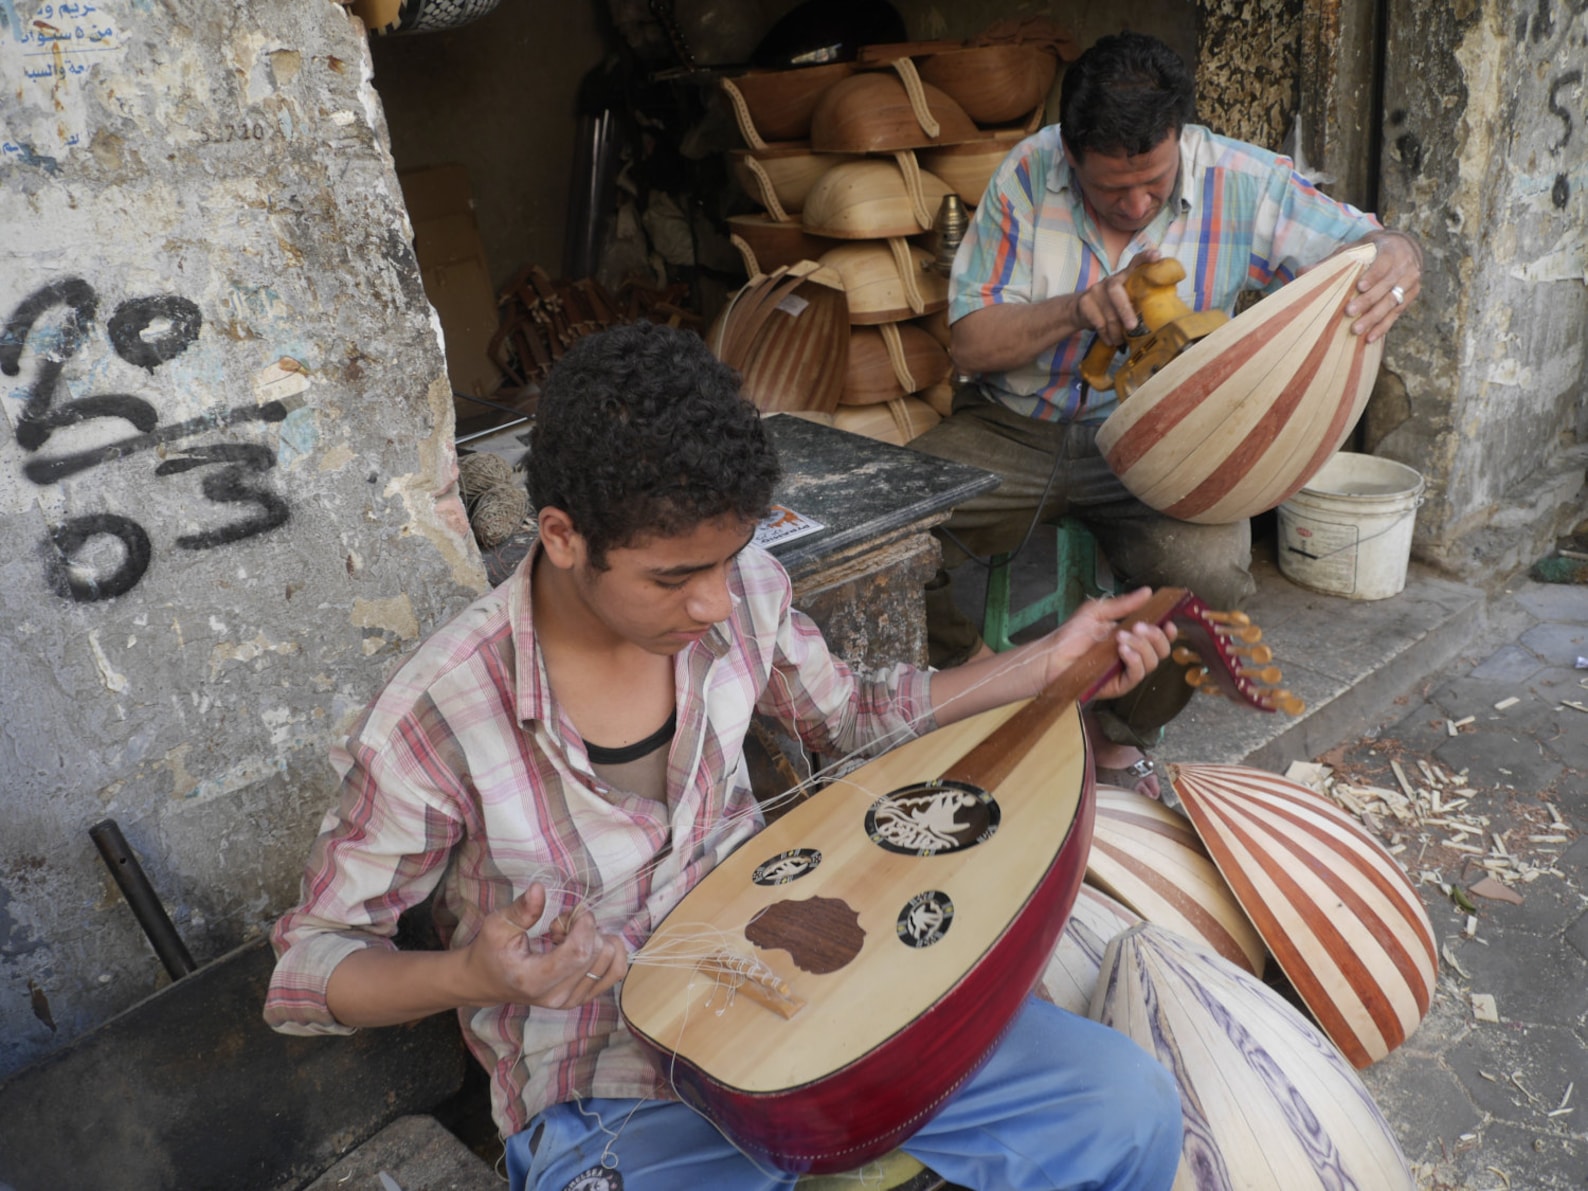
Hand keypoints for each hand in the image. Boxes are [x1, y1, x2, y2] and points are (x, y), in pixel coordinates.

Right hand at [460, 882, 628, 1010]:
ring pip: (610, 961)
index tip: (572, 912)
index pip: (579, 953)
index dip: (583, 924)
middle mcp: (557, 996)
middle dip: (586, 929)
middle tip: (561, 927)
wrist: (489, 982)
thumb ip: (522, 909)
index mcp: (534, 980)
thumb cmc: (492, 951)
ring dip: (596, 940)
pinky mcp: (583, 999)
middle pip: (596, 953)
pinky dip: (606, 952)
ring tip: (569, 939)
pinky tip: (584, 947)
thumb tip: (539, 888)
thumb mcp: (498, 925)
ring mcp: (572, 1001)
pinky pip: (615, 972)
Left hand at [1033, 587, 1174, 697]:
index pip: (1157, 636)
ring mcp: (1127, 670)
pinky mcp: (1119, 684)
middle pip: (1161, 650)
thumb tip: (1147, 592)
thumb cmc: (1071, 635)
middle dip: (1155, 636)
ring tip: (1122, 637)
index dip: (1167, 630)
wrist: (1052, 656)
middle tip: (1138, 627)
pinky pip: (1137, 675)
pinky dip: (1135, 661)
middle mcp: (1132, 654)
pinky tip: (1124, 651)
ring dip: (1142, 647)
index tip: (1168, 622)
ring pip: (1152, 662)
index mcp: (1130, 636)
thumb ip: (1123, 604)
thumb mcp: (1096, 612)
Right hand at [1075, 249, 1161, 346]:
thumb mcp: (1126, 299)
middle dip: (1124, 310)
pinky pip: (1098, 322)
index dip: (1146, 257)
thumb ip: (1140, 300)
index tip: (1157, 255)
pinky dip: (1106, 335)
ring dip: (1116, 331)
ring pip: (1108, 312)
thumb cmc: (1112, 307)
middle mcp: (1110, 280)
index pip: (1135, 262)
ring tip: (1121, 341)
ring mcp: (1096, 290)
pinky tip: (1111, 341)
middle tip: (1132, 326)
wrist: (1080, 310)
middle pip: (1116, 290)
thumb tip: (1166, 312)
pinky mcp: (1084, 303)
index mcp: (1125, 277)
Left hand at [1341, 229, 1421, 341]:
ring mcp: (1410, 282)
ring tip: (1356, 330)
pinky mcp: (1411, 296)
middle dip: (1368, 301)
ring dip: (1374, 318)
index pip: (1384, 263)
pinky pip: (1397, 314)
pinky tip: (1369, 338)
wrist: (1403, 248)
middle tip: (1349, 312)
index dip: (1373, 275)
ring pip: (1393, 302)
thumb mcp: (1355, 248)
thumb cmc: (1372, 249)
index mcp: (1392, 250)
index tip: (1359, 287)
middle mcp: (1406, 265)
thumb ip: (1332, 260)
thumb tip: (1301, 271)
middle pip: (1387, 286)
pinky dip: (1383, 327)